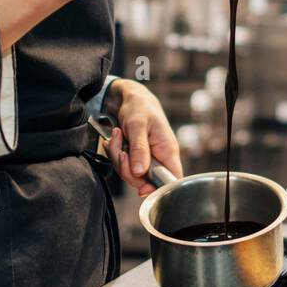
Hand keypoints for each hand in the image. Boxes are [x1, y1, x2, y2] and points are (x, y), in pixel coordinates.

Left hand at [104, 79, 183, 196]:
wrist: (131, 98)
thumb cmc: (139, 107)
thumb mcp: (137, 125)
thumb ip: (139, 149)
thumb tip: (140, 172)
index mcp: (167, 151)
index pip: (172, 179)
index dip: (159, 189)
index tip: (142, 188)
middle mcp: (159, 157)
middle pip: (145, 181)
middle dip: (127, 169)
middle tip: (121, 151)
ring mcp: (147, 158)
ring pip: (131, 174)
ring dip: (118, 158)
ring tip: (116, 137)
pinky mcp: (136, 157)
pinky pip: (124, 165)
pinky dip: (115, 153)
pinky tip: (114, 139)